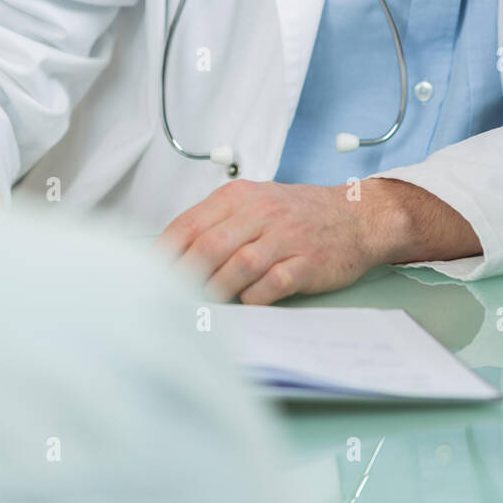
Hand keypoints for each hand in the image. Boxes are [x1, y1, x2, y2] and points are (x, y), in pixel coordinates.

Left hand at [155, 179, 382, 303]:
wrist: (357, 216)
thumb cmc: (298, 215)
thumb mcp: (254, 205)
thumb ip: (216, 225)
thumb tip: (169, 257)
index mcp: (239, 197)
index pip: (188, 225)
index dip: (164, 256)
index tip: (145, 278)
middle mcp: (261, 213)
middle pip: (208, 248)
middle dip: (184, 279)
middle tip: (170, 300)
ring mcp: (285, 238)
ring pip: (236, 267)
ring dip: (216, 291)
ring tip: (206, 305)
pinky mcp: (307, 263)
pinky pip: (271, 285)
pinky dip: (252, 299)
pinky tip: (246, 303)